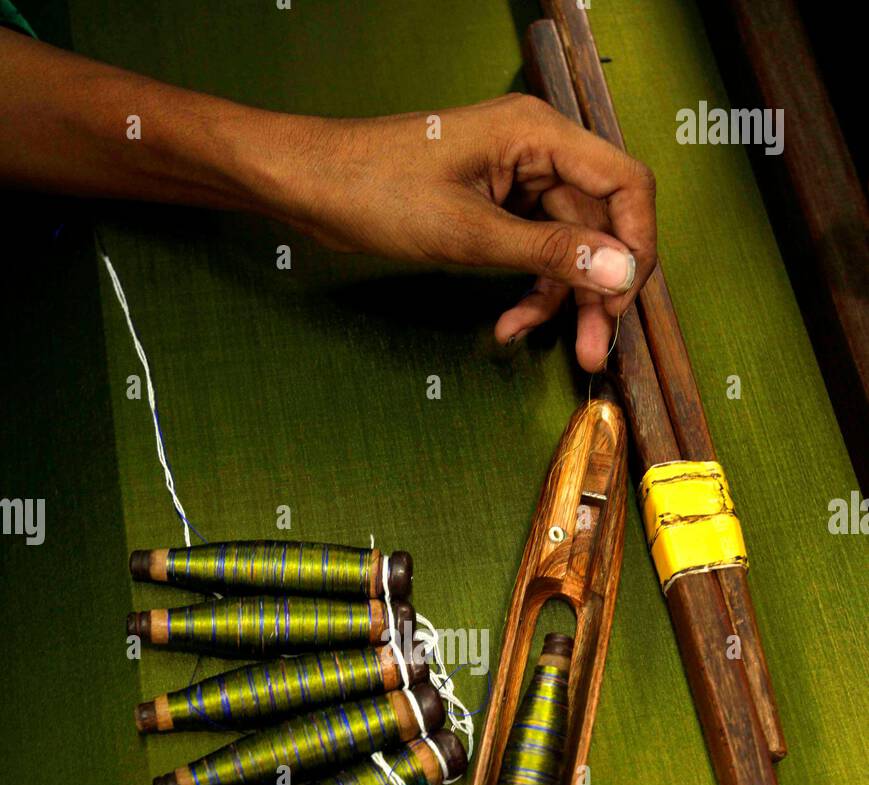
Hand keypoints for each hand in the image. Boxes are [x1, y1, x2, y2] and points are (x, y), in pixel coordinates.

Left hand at [277, 96, 656, 368]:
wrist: (313, 186)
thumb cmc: (377, 190)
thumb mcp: (469, 233)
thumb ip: (549, 254)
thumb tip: (619, 271)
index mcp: (537, 133)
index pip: (625, 184)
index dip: (635, 245)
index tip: (619, 302)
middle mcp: (536, 150)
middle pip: (599, 222)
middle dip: (597, 287)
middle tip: (592, 347)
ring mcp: (516, 179)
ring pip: (568, 246)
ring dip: (561, 298)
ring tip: (542, 342)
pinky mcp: (496, 207)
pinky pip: (535, 253)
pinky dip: (529, 290)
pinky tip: (509, 323)